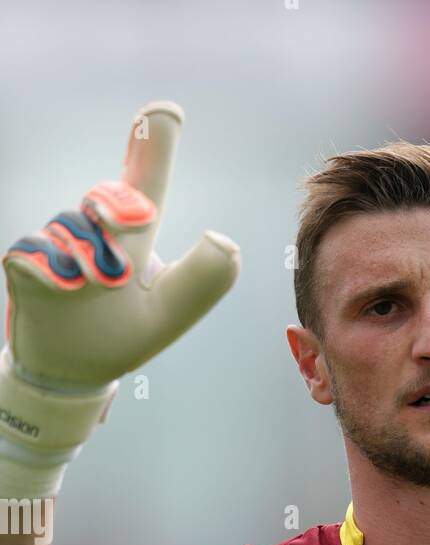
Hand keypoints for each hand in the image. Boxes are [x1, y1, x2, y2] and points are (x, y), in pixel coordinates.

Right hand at [0, 100, 239, 452]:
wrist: (71, 370)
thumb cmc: (122, 335)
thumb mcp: (168, 314)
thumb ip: (201, 282)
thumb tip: (225, 240)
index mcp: (134, 239)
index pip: (147, 185)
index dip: (154, 146)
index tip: (165, 112)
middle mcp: (96, 231)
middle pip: (107, 196)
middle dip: (117, 205)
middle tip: (134, 230)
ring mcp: (58, 244)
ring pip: (72, 228)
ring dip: (88, 261)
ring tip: (93, 291)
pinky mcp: (25, 263)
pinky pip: (33, 251)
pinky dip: (51, 271)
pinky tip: (63, 289)